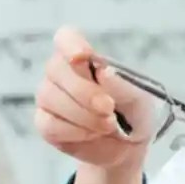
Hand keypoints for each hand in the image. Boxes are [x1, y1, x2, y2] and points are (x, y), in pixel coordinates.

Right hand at [34, 26, 159, 169]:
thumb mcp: (139, 98)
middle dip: (83, 91)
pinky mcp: (45, 123)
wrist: (130, 146)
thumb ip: (121, 85)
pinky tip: (93, 134)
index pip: (65, 38)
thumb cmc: (134, 112)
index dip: (70, 44)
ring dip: (82, 114)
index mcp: (83, 55)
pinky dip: (74, 131)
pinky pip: (49, 124)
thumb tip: (103, 71)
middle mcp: (61, 72)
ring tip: (108, 125)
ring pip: (50, 97)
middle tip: (108, 107)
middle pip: (55, 68)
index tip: (82, 57)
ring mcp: (49, 97)